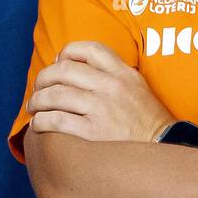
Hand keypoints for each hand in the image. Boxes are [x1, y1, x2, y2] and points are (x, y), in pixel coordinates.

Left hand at [27, 40, 174, 141]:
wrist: (164, 148)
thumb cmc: (147, 120)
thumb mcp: (138, 86)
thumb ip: (113, 73)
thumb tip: (76, 68)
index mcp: (123, 73)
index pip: (90, 48)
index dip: (67, 52)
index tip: (58, 62)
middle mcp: (111, 87)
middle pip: (65, 70)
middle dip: (44, 78)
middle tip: (37, 88)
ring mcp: (102, 109)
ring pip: (56, 95)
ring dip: (37, 100)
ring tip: (33, 107)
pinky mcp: (94, 133)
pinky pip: (57, 120)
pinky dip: (41, 121)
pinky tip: (38, 124)